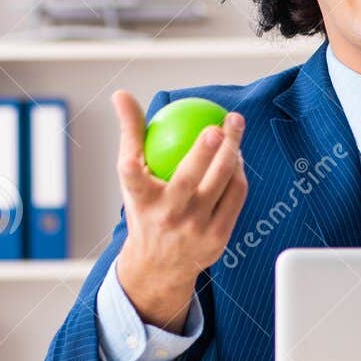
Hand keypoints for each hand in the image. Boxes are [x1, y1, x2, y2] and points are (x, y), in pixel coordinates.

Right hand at [111, 91, 248, 330]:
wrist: (159, 266)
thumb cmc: (145, 209)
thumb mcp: (130, 178)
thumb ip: (130, 135)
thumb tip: (121, 94)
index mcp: (140, 200)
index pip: (131, 178)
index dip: (132, 160)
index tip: (139, 140)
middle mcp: (167, 216)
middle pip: (188, 178)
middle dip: (206, 149)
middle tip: (221, 122)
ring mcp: (194, 229)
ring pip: (220, 183)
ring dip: (232, 152)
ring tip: (235, 127)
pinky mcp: (218, 238)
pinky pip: (235, 196)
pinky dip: (239, 173)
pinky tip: (237, 155)